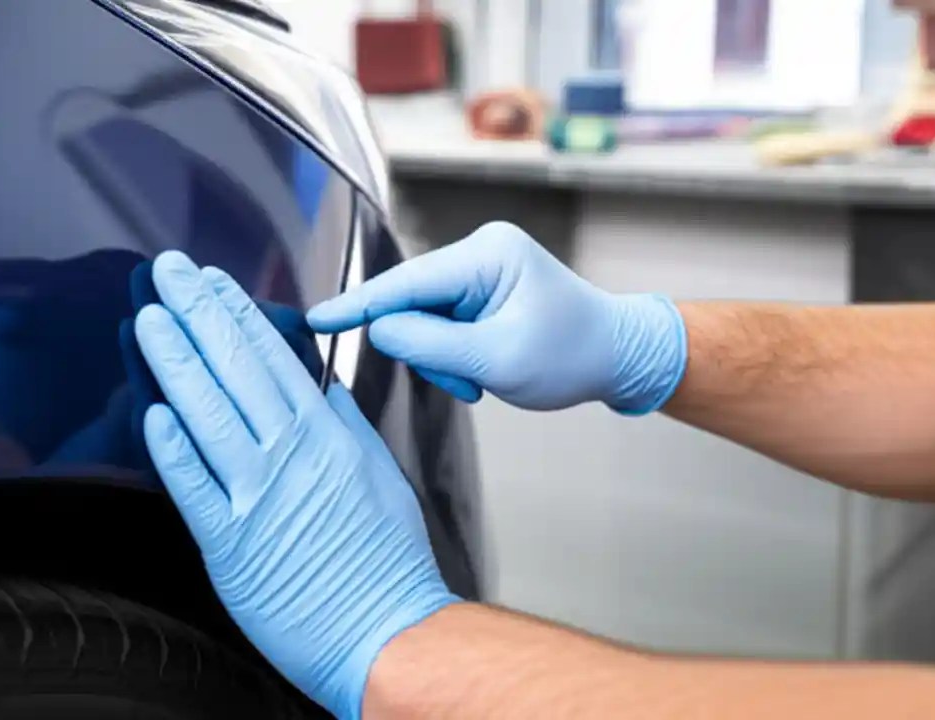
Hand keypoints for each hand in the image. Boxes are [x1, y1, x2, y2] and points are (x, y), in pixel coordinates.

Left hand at [134, 251, 458, 718]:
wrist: (388, 633)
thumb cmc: (387, 563)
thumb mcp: (380, 478)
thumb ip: (347, 428)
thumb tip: (326, 390)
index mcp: (327, 436)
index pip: (274, 358)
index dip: (236, 313)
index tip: (212, 280)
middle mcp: (291, 457)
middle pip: (236, 370)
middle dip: (197, 313)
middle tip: (166, 271)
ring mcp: (259, 498)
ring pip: (209, 415)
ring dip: (175, 362)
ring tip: (148, 318)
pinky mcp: (232, 545)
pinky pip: (194, 487)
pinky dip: (173, 449)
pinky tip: (153, 411)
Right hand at [307, 222, 686, 413]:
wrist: (618, 355)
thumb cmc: (572, 356)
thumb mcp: (497, 360)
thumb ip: (430, 345)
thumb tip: (379, 329)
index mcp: (488, 255)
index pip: (405, 283)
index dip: (358, 305)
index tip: (316, 321)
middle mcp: (480, 250)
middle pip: (412, 303)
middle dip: (428, 350)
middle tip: (467, 384)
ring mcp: (481, 267)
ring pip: (424, 318)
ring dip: (442, 358)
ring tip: (480, 380)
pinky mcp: (482, 286)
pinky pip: (442, 321)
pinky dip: (453, 353)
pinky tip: (481, 369)